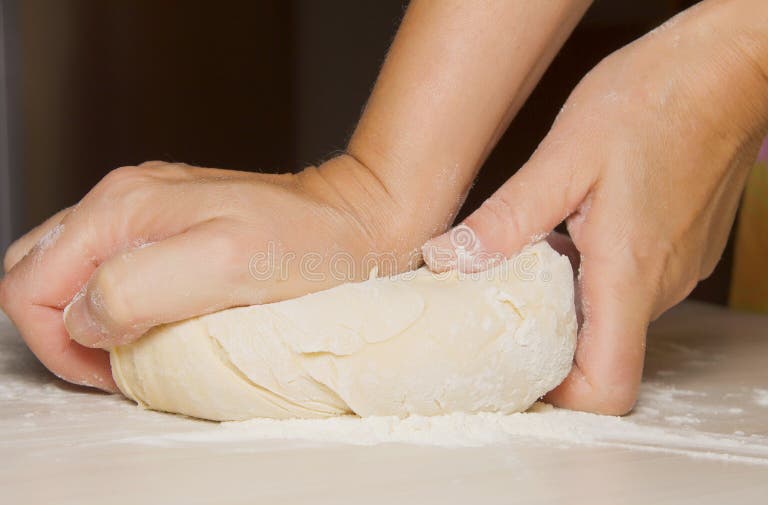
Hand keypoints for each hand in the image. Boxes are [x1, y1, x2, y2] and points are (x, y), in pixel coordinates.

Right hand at [0, 156, 417, 390]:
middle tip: (121, 362)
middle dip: (63, 331)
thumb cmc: (307, 244)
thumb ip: (138, 287)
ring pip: (71, 273)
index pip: (30, 285)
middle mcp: (123, 200)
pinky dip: (120, 303)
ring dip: (91, 320)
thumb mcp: (225, 265)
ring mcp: (146, 209)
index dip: (58, 342)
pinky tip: (159, 319)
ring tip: (142, 346)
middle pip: (38, 274)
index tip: (114, 369)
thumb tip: (85, 317)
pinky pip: (114, 267)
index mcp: (121, 209)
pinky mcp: (172, 223)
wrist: (356, 220)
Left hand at [423, 2, 767, 413]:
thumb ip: (507, 218)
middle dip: (542, 341)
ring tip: (523, 262)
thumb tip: (450, 259)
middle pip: (599, 354)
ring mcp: (673, 271)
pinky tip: (566, 233)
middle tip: (493, 307)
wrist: (728, 69)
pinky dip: (590, 275)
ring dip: (563, 301)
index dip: (560, 396)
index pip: (608, 386)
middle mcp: (657, 285)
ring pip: (608, 317)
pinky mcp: (678, 251)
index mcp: (627, 274)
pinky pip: (626, 286)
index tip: (514, 371)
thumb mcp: (564, 157)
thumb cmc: (657, 100)